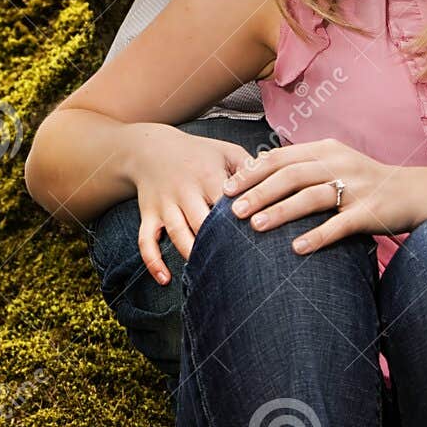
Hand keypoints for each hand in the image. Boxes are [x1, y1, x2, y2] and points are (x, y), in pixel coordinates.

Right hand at [128, 127, 253, 283]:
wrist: (151, 147)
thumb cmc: (197, 153)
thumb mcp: (226, 151)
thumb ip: (252, 168)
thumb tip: (280, 185)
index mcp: (207, 175)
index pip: (227, 202)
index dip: (241, 221)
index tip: (258, 239)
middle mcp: (185, 190)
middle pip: (201, 221)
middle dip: (218, 242)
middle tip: (237, 264)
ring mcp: (165, 204)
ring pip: (176, 232)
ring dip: (190, 253)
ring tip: (207, 272)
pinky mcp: (148, 215)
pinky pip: (145, 241)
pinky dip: (153, 261)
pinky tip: (166, 279)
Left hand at [220, 138, 426, 254]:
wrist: (416, 192)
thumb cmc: (367, 181)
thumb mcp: (336, 163)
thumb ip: (303, 165)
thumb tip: (257, 175)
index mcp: (326, 149)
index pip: (281, 157)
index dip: (251, 172)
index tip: (227, 188)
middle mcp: (339, 163)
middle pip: (290, 175)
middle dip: (258, 192)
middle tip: (232, 210)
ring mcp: (356, 187)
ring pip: (311, 197)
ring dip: (280, 211)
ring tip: (254, 226)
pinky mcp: (370, 212)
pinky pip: (339, 225)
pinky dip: (316, 236)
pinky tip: (296, 248)